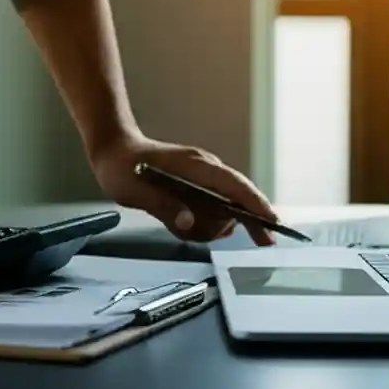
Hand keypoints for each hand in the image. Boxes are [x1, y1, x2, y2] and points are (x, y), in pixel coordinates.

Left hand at [90, 134, 277, 245]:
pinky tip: (179, 223)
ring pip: (222, 211)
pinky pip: (210, 211)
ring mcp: (203, 178)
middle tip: (238, 240)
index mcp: (196, 166)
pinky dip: (199, 224)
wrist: (114, 148)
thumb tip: (189, 222)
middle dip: (236, 224)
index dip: (257, 205)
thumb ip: (162, 205)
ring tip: (177, 226)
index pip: (235, 185)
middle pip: (237, 201)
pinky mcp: (197, 187)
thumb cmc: (122, 166)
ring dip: (207, 227)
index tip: (274, 225)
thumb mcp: (134, 189)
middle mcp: (206, 170)